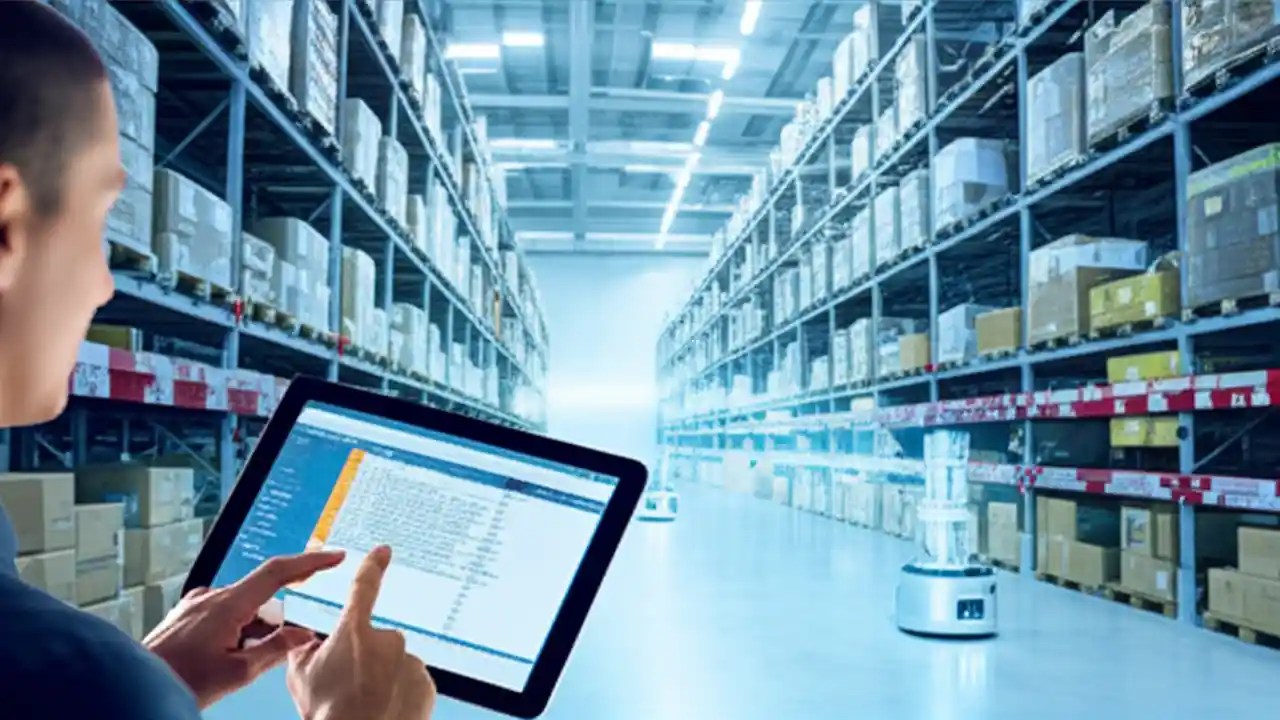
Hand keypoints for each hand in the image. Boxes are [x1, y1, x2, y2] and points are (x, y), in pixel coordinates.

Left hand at [144, 551, 345, 707]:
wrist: (135, 689)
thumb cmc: (183, 682)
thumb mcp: (238, 672)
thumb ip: (276, 650)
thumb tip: (305, 636)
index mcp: (228, 604)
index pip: (278, 572)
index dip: (310, 562)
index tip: (335, 557)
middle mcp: (212, 596)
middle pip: (262, 596)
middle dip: (277, 619)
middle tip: (276, 650)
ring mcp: (196, 604)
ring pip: (242, 608)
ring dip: (253, 630)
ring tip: (238, 666)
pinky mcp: (186, 615)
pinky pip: (222, 614)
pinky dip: (236, 631)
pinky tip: (225, 658)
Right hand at [286, 545, 436, 719]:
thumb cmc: (328, 712)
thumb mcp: (301, 678)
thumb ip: (304, 651)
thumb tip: (305, 643)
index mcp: (355, 630)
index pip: (364, 587)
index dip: (373, 566)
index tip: (383, 551)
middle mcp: (388, 640)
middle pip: (376, 647)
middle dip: (366, 663)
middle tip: (351, 689)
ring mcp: (411, 662)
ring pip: (395, 668)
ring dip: (383, 682)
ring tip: (367, 706)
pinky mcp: (426, 685)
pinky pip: (411, 686)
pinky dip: (400, 697)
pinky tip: (385, 712)